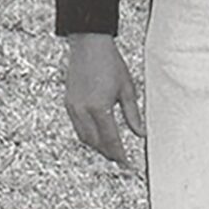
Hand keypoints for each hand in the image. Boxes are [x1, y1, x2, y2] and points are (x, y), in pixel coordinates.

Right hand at [64, 34, 144, 163]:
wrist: (89, 44)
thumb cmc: (110, 62)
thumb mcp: (127, 88)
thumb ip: (133, 114)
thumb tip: (140, 133)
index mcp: (99, 108)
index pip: (111, 140)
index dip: (119, 155)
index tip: (127, 163)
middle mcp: (83, 111)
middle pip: (95, 143)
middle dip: (108, 153)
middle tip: (121, 158)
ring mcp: (73, 107)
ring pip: (84, 137)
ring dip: (97, 146)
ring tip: (111, 149)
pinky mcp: (68, 103)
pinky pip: (77, 127)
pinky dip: (88, 135)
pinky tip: (97, 134)